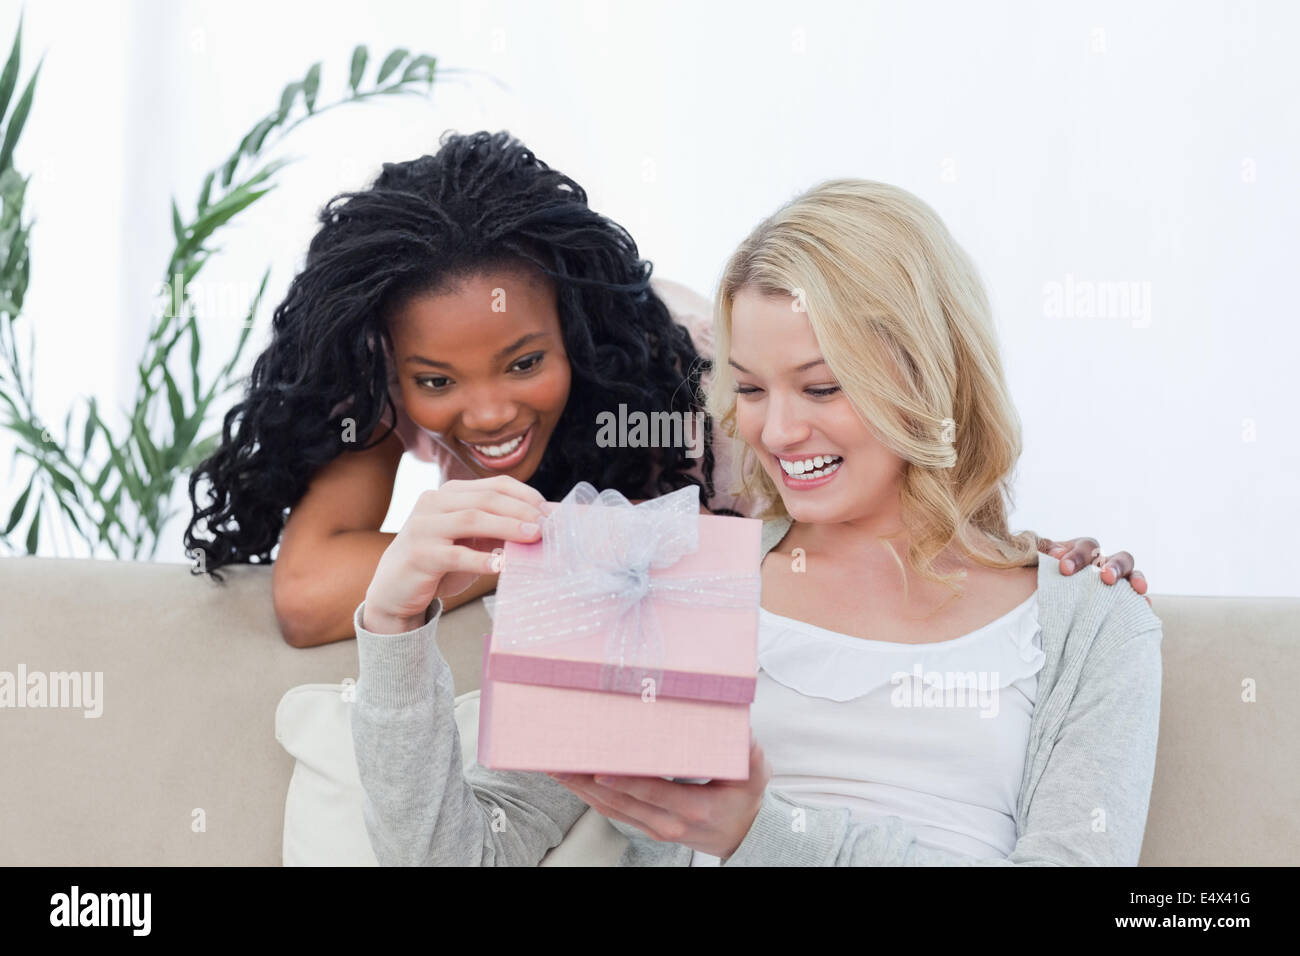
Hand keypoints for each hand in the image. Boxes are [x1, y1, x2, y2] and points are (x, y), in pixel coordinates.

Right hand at [363, 475, 547, 633]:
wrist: (394, 589)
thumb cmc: (439, 562)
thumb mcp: (469, 540)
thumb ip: (496, 529)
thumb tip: (540, 527)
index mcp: (449, 493)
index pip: (494, 485)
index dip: (525, 495)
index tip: (548, 511)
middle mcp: (434, 502)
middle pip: (486, 499)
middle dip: (520, 511)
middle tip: (545, 526)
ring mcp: (423, 527)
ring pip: (471, 519)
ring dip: (507, 527)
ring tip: (532, 537)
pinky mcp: (420, 554)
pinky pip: (456, 555)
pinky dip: (481, 559)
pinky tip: (501, 565)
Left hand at [546, 733, 772, 858]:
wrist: (746, 836)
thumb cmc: (746, 799)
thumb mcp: (753, 773)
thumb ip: (746, 750)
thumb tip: (738, 725)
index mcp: (692, 809)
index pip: (651, 792)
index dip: (623, 781)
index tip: (598, 769)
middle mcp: (668, 822)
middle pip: (620, 801)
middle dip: (587, 780)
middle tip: (561, 760)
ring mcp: (655, 828)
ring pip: (610, 808)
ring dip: (580, 788)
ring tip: (556, 767)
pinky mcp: (647, 827)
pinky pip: (612, 812)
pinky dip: (590, 796)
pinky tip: (574, 781)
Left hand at [1036, 536, 1150, 606]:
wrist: (1039, 605)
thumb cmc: (1039, 580)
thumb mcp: (1037, 565)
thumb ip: (1043, 553)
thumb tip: (1056, 553)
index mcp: (1081, 551)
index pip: (1086, 546)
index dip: (1077, 555)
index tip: (1064, 569)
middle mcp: (1102, 563)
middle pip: (1116, 556)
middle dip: (1112, 566)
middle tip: (1105, 578)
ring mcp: (1116, 581)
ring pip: (1131, 572)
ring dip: (1134, 578)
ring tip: (1136, 588)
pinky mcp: (1122, 601)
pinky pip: (1137, 598)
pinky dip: (1142, 600)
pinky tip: (1144, 604)